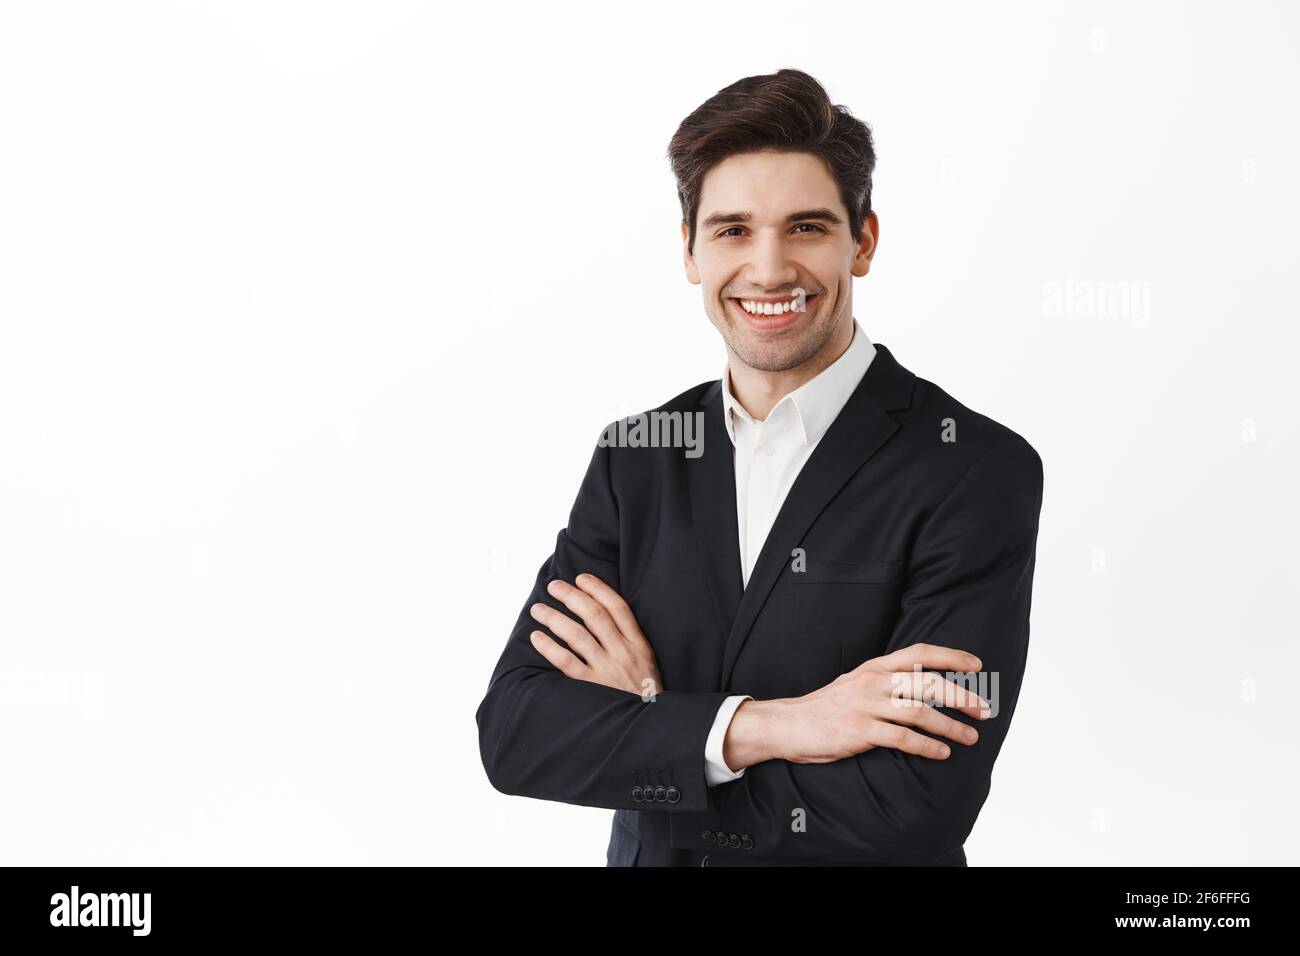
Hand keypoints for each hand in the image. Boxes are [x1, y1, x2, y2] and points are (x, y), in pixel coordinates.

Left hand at [528, 573, 664, 697]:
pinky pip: (566, 662)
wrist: (648, 727)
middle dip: (571, 597)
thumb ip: (629, 640)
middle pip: (594, 616)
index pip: (618, 608)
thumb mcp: (648, 663)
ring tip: (538, 609)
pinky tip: (537, 638)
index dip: (598, 589)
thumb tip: (602, 614)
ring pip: (577, 636)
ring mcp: (607, 671)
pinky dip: (549, 648)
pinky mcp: (591, 688)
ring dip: (554, 618)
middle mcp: (623, 654)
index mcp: (639, 645)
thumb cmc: (645, 694)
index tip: (581, 578)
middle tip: (553, 586)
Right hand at [723, 643, 989, 769]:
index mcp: (875, 667)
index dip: (951, 657)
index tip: (977, 665)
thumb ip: (885, 681)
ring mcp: (866, 706)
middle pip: (928, 683)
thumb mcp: (856, 683)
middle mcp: (873, 682)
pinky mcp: (860, 732)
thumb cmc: (826, 707)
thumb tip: (921, 687)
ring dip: (951, 726)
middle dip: (961, 696)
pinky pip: (902, 738)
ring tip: (970, 738)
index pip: (919, 653)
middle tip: (984, 710)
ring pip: (920, 712)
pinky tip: (941, 753)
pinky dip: (927, 746)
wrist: (788, 724)